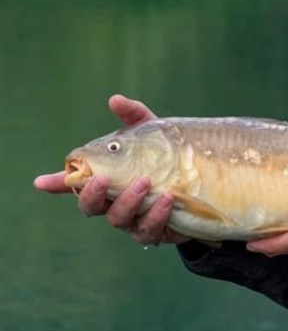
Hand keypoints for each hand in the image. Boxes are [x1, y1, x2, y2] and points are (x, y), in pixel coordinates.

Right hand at [33, 94, 186, 245]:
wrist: (203, 181)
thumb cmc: (167, 156)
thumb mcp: (152, 132)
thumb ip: (133, 116)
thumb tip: (114, 100)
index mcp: (107, 180)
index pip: (76, 184)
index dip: (58, 183)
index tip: (42, 181)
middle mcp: (114, 202)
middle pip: (91, 207)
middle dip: (92, 195)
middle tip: (103, 180)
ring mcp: (134, 219)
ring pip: (119, 220)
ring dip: (129, 202)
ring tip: (146, 182)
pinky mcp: (157, 230)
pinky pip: (149, 229)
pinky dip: (156, 215)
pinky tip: (167, 198)